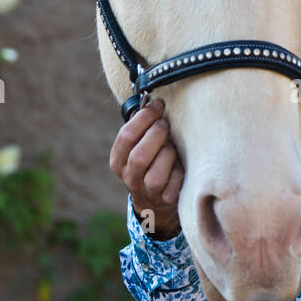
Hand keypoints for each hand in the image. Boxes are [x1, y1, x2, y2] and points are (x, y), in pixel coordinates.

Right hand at [110, 98, 183, 239]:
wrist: (156, 200)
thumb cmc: (152, 160)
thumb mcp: (140, 144)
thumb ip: (142, 126)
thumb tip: (154, 100)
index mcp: (118, 160)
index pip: (127, 136)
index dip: (145, 116)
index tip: (159, 105)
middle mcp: (129, 177)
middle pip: (139, 156)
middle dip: (157, 135)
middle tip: (166, 125)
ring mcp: (147, 192)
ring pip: (156, 175)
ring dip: (168, 156)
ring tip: (173, 147)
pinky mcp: (166, 200)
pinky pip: (175, 185)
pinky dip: (181, 173)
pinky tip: (182, 165)